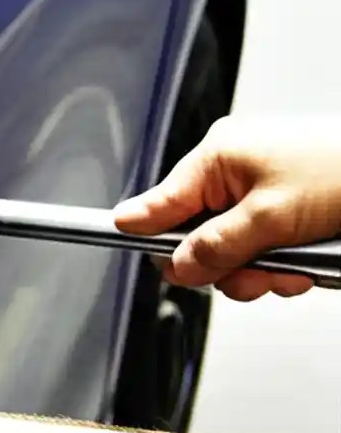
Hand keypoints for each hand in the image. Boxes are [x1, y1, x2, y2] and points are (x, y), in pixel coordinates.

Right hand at [113, 116, 340, 300]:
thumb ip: (214, 246)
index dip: (145, 234)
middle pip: (195, 238)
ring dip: (258, 272)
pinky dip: (281, 265)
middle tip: (254, 276)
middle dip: (224, 267)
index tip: (125, 251)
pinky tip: (305, 265)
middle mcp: (235, 170)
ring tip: (292, 271)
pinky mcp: (286, 210)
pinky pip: (262, 250)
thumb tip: (175, 264)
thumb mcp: (270, 218)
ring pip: (231, 251)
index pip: (159, 204)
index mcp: (219, 157)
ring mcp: (262, 191)